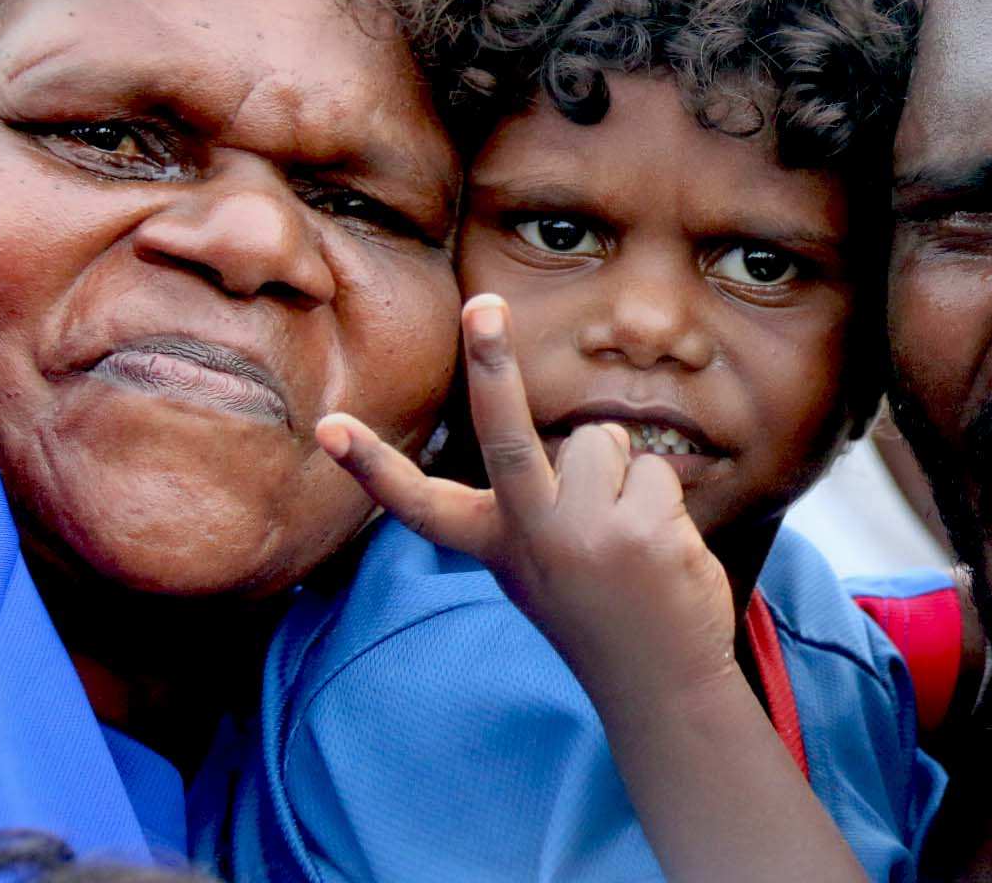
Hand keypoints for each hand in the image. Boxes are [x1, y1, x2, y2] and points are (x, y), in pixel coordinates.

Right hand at [317, 293, 736, 697]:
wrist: (661, 686)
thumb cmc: (599, 609)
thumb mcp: (544, 563)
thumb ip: (543, 501)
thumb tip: (589, 438)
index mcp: (496, 546)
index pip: (423, 505)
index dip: (372, 466)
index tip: (328, 427)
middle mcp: (532, 539)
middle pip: (505, 433)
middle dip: (489, 362)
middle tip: (483, 304)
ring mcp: (587, 534)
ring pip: (601, 439)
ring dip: (621, 473)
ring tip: (626, 535)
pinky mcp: (642, 531)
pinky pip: (653, 468)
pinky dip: (663, 499)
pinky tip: (660, 551)